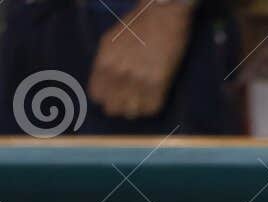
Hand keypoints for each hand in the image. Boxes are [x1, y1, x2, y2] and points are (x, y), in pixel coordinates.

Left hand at [88, 0, 193, 118]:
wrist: (161, 15)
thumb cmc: (137, 25)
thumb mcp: (110, 42)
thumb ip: (106, 63)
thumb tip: (107, 82)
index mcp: (104, 62)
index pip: (97, 95)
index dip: (105, 97)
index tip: (113, 96)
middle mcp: (119, 73)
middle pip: (113, 107)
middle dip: (119, 107)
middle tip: (128, 101)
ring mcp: (139, 80)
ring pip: (132, 111)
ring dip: (136, 109)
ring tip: (141, 101)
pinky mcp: (159, 83)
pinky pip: (151, 108)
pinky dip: (151, 108)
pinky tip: (153, 99)